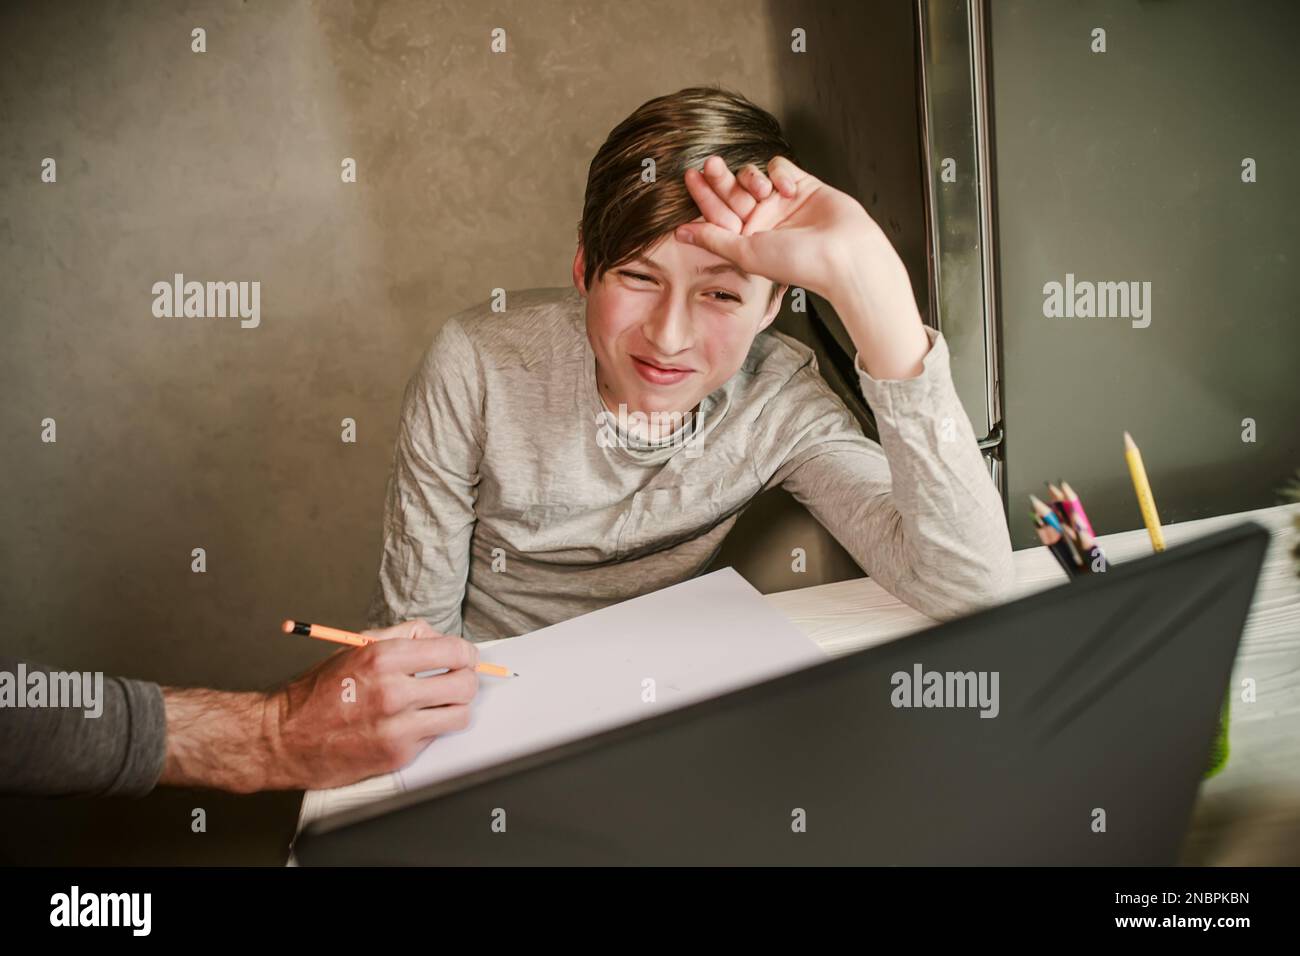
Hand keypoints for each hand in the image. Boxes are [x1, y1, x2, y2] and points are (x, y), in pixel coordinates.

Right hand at [160, 619, 479, 791]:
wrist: (284, 738)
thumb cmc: (318, 693)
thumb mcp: (356, 648)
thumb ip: (401, 636)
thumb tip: (437, 637)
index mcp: (383, 659)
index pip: (453, 651)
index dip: (466, 653)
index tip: (464, 657)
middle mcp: (393, 693)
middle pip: (465, 684)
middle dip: (467, 679)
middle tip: (458, 679)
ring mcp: (397, 728)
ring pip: (461, 714)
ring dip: (456, 707)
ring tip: (440, 702)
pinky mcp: (398, 755)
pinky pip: (436, 737)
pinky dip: (431, 729)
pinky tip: (411, 722)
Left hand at [674, 154, 882, 301]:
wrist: (843, 254)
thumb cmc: (797, 261)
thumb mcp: (745, 252)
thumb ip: (713, 238)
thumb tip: (679, 233)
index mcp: (746, 239)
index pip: (718, 212)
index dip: (703, 195)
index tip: (689, 177)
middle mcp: (762, 220)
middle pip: (731, 191)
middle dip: (720, 178)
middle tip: (710, 165)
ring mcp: (781, 202)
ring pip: (753, 175)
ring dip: (753, 178)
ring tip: (763, 192)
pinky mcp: (802, 185)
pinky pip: (780, 167)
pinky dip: (781, 174)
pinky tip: (790, 189)